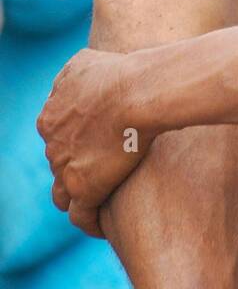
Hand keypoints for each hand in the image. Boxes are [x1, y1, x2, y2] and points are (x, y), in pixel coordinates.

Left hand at [36, 48, 154, 234]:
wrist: (137, 92)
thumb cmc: (121, 73)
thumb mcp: (86, 62)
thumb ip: (75, 74)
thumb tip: (84, 77)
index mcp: (50, 117)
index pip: (57, 139)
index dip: (76, 144)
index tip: (97, 147)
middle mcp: (52, 144)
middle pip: (59, 165)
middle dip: (77, 169)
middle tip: (105, 173)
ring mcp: (65, 168)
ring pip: (64, 195)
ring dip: (79, 198)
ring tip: (102, 203)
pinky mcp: (84, 188)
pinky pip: (80, 216)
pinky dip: (90, 223)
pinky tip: (104, 226)